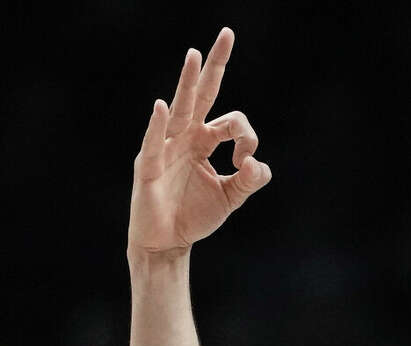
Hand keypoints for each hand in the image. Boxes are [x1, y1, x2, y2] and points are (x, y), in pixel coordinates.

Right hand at [128, 27, 269, 257]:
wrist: (167, 243)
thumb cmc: (194, 216)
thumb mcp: (230, 199)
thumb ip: (249, 180)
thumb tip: (258, 163)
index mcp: (204, 140)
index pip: (231, 122)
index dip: (246, 137)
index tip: (246, 162)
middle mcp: (185, 136)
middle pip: (202, 94)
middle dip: (215, 66)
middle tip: (228, 34)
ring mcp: (165, 148)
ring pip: (179, 109)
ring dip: (188, 82)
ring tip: (195, 55)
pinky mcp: (149, 167)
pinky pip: (154, 142)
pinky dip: (159, 125)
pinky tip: (163, 107)